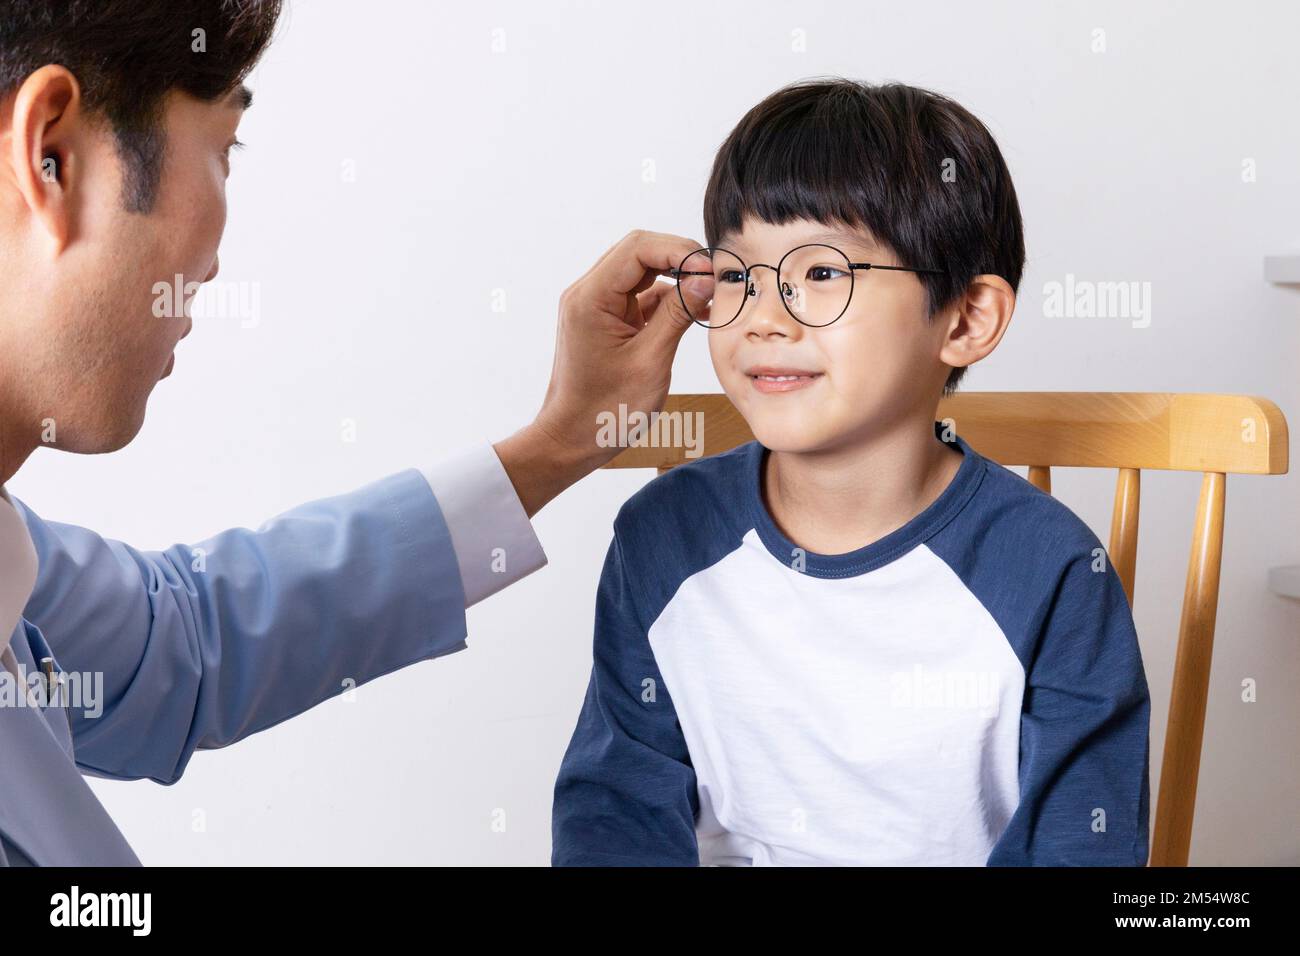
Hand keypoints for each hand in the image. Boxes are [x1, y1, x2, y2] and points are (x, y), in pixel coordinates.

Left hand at [494, 229, 708, 516]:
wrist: (571, 439)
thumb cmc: (605, 411)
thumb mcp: (651, 361)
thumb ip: (678, 314)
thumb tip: (706, 279)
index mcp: (590, 299)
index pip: (638, 249)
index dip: (679, 252)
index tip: (711, 270)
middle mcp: (588, 294)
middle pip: (639, 253)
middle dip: (680, 260)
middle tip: (714, 279)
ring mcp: (596, 306)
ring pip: (641, 273)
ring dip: (676, 279)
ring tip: (708, 296)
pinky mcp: (606, 320)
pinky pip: (640, 296)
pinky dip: (667, 300)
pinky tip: (692, 311)